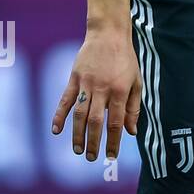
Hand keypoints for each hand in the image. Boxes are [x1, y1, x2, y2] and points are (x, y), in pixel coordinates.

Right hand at [51, 25, 141, 161]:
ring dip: (77, 134)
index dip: (113, 141)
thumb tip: (131, 132)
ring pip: (79, 114)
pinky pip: (64, 100)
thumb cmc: (126, 60)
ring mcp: (86, 84)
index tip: (111, 156)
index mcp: (121, 91)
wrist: (109, 34)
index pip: (116, 122)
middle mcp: (103, 89)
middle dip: (93, 142)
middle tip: (91, 158)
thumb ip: (134, 107)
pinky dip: (59, 116)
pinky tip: (56, 131)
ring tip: (77, 150)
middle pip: (96, 122)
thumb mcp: (137, 81)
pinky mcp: (74, 78)